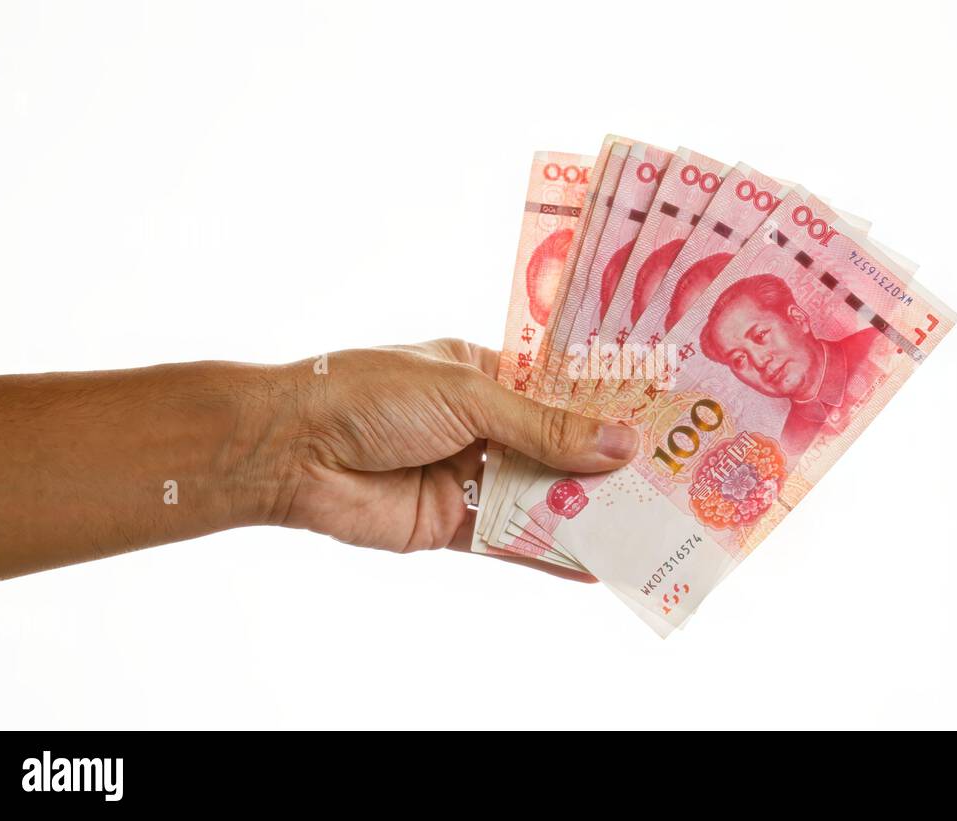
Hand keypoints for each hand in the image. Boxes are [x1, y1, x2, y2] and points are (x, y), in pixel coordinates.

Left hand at [269, 339, 639, 579]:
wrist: (289, 451)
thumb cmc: (370, 395)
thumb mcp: (468, 396)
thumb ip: (543, 427)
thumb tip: (619, 445)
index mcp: (479, 373)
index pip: (554, 389)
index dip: (603, 404)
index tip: (658, 417)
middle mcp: (477, 423)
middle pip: (553, 446)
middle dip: (602, 463)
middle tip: (667, 477)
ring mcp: (465, 475)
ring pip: (536, 495)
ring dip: (583, 509)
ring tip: (645, 522)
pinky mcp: (450, 523)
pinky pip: (508, 541)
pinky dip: (548, 553)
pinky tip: (592, 565)